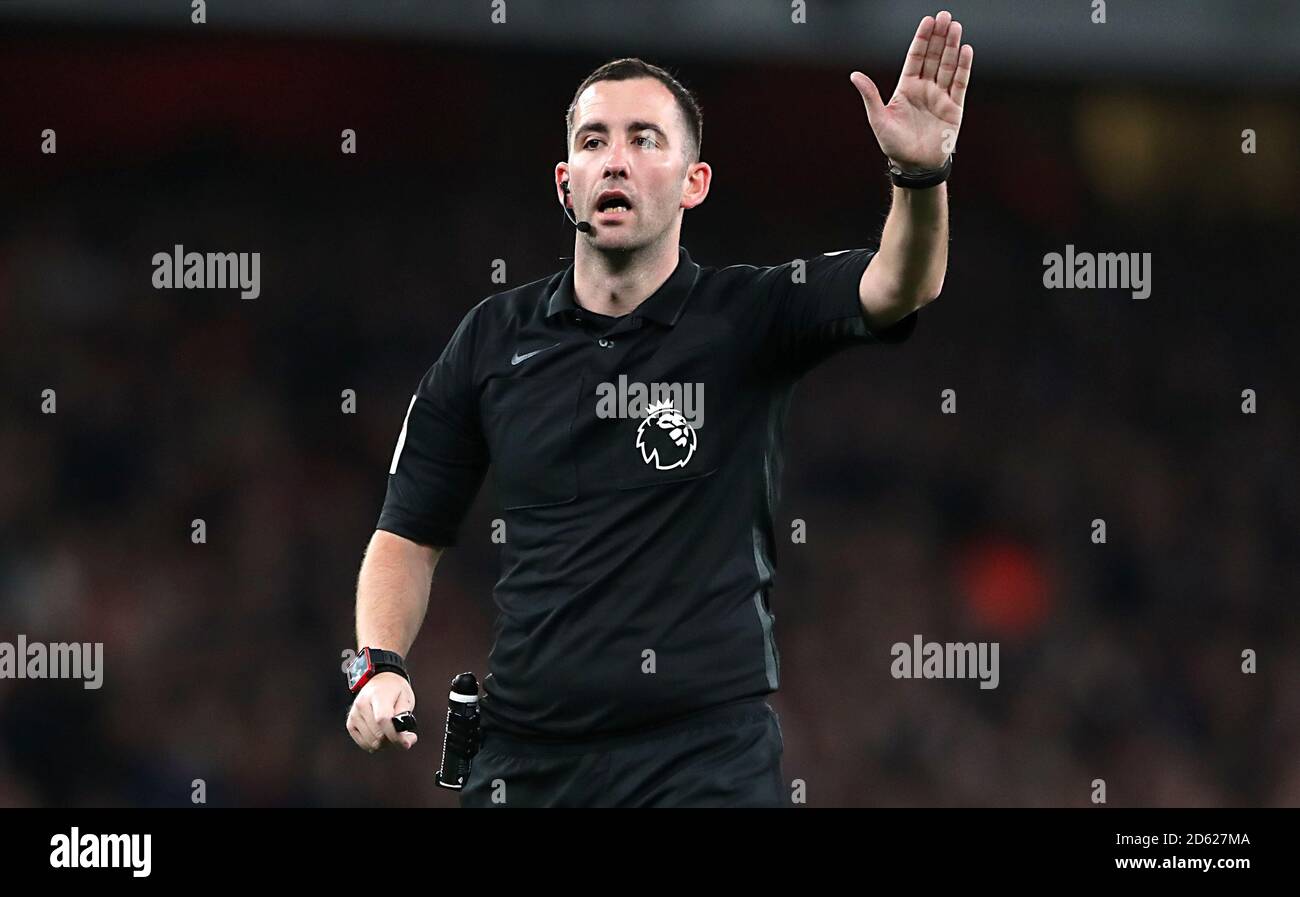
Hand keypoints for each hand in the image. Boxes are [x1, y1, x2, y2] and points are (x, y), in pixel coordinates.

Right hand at [346, 671, 417, 751]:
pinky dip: (376, 744)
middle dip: (394, 740)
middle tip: (406, 737)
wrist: (379, 681)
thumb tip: (405, 741)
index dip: (395, 734)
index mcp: (377, 695)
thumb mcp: (406, 698)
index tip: (408, 742)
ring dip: (386, 744)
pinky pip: (364, 744)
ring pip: (371, 742)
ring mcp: (354, 715)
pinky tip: (383, 736)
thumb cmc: (395, 691)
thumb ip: (405, 718)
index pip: (382, 719)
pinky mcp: (350, 724)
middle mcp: (362, 705)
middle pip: (377, 734)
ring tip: (394, 734)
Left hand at [850, 10, 972, 170]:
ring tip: (955, 27)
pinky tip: (965, 51)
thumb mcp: (878, 119)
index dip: (922, 39)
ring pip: (947, 66)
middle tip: (945, 17)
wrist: (914, 166)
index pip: (915, 58)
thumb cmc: (894, 145)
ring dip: (952, 47)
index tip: (928, 21)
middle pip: (934, 57)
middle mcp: (925, 89)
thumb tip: (855, 75)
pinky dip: (963, 67)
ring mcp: (940, 97)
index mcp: (906, 88)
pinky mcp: (954, 108)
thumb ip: (870, 95)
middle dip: (940, 37)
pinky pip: (959, 84)